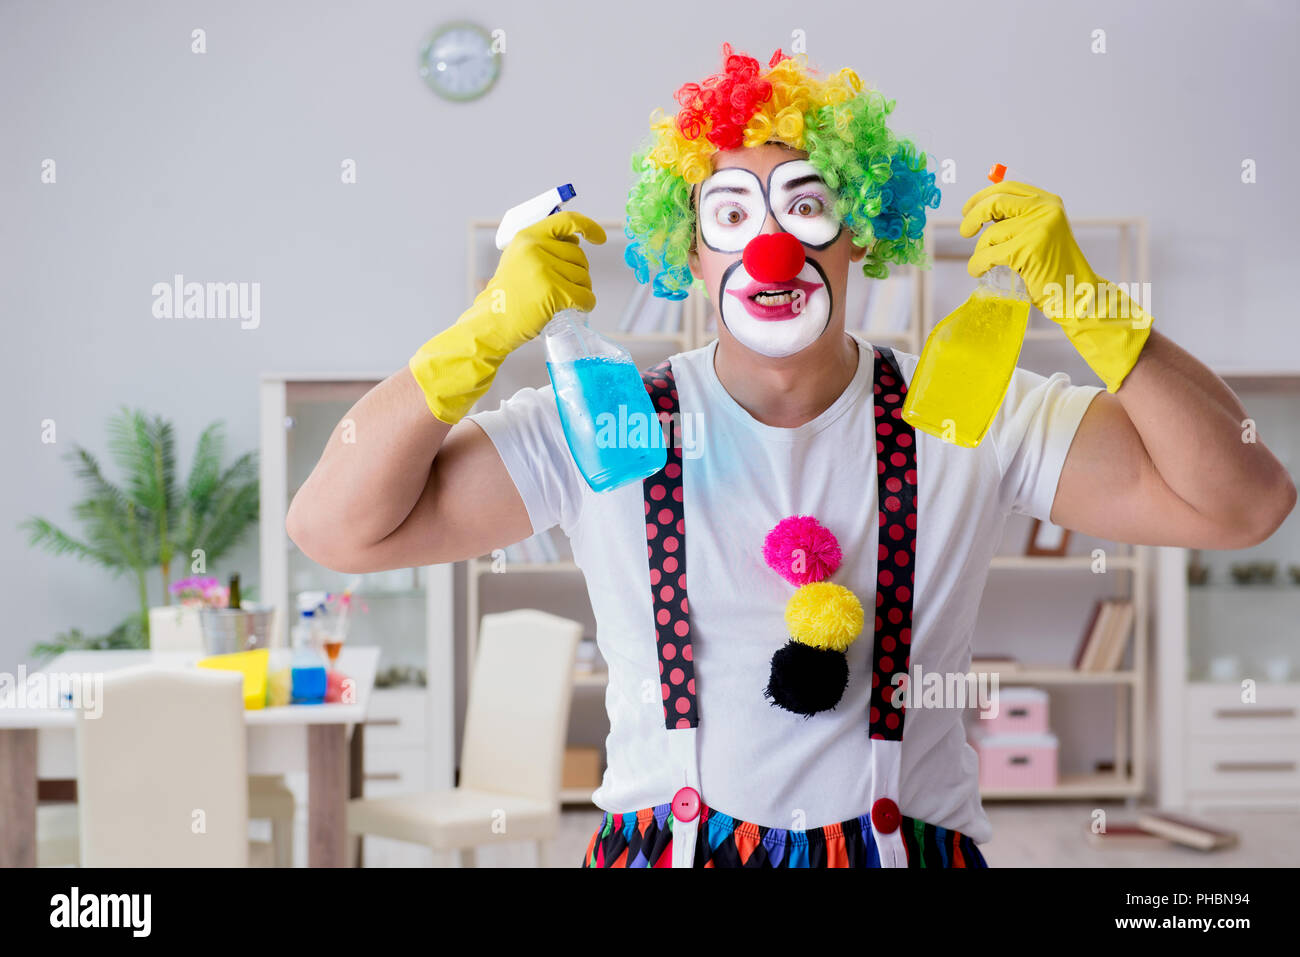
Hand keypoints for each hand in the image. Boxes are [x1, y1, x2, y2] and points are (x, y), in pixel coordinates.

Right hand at [473, 211, 606, 352]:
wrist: (492, 321)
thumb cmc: (508, 293)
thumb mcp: (518, 258)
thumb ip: (542, 245)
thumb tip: (574, 240)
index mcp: (527, 236)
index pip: (566, 221)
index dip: (588, 226)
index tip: (599, 237)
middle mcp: (536, 248)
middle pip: (579, 256)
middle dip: (580, 272)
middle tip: (567, 286)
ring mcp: (545, 270)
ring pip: (584, 277)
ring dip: (583, 289)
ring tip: (568, 299)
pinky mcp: (553, 292)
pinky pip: (585, 296)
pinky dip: (587, 303)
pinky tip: (580, 307)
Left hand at [959, 181, 1151, 393]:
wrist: (1076, 292)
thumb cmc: (1054, 267)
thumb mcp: (1041, 232)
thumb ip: (1019, 219)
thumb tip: (981, 211)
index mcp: (1048, 201)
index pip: (1007, 187)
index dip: (981, 196)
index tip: (967, 209)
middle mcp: (1044, 210)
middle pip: (994, 203)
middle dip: (973, 217)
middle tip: (964, 232)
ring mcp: (1037, 228)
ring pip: (990, 235)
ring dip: (980, 251)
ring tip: (984, 263)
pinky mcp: (1028, 250)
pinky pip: (988, 255)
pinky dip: (977, 264)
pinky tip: (978, 271)